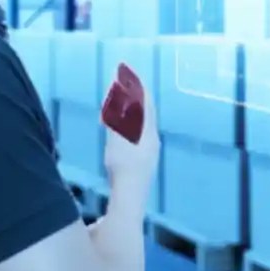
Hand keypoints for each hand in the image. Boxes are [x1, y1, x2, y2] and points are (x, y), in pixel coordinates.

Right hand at [102, 79, 158, 207]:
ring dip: (132, 111)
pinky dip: (130, 125)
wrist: (130, 197)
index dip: (137, 87)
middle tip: (126, 83)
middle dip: (136, 96)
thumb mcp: (117, 138)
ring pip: (142, 124)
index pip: (145, 103)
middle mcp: (152, 139)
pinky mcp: (144, 161)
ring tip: (122, 103)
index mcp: (147, 132)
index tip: (129, 72)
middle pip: (146, 113)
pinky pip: (139, 135)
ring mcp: (149, 151)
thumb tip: (120, 93)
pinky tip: (124, 131)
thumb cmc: (123, 166)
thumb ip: (118, 115)